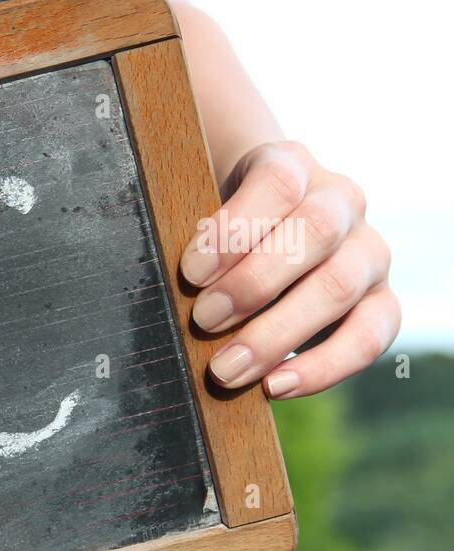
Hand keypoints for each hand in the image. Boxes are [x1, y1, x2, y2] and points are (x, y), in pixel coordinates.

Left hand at [180, 140, 399, 397]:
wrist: (268, 231)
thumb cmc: (221, 228)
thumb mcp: (203, 211)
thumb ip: (196, 241)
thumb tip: (169, 293)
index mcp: (293, 164)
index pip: (277, 184)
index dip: (234, 229)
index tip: (189, 273)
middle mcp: (341, 201)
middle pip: (314, 233)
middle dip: (252, 284)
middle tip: (202, 321)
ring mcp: (368, 251)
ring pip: (339, 286)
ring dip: (277, 333)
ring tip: (225, 368)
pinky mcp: (381, 301)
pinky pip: (369, 336)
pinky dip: (322, 367)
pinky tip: (275, 386)